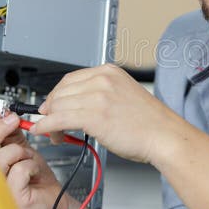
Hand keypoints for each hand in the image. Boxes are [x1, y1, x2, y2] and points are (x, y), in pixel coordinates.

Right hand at [0, 110, 70, 208]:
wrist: (56, 201)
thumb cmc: (36, 181)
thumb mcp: (22, 151)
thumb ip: (10, 136)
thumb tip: (4, 116)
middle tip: (13, 120)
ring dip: (17, 151)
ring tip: (27, 156)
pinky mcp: (11, 200)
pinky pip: (18, 171)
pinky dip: (30, 165)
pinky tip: (33, 173)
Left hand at [34, 64, 179, 164]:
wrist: (164, 136)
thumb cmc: (150, 122)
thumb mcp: (125, 94)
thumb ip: (102, 94)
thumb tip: (77, 104)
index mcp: (110, 72)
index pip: (71, 79)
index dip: (57, 94)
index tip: (52, 105)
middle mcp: (103, 80)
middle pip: (61, 91)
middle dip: (51, 108)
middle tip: (48, 121)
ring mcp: (98, 97)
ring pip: (58, 106)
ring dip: (49, 121)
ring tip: (52, 133)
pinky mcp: (94, 116)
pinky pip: (59, 120)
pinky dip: (46, 127)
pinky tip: (44, 132)